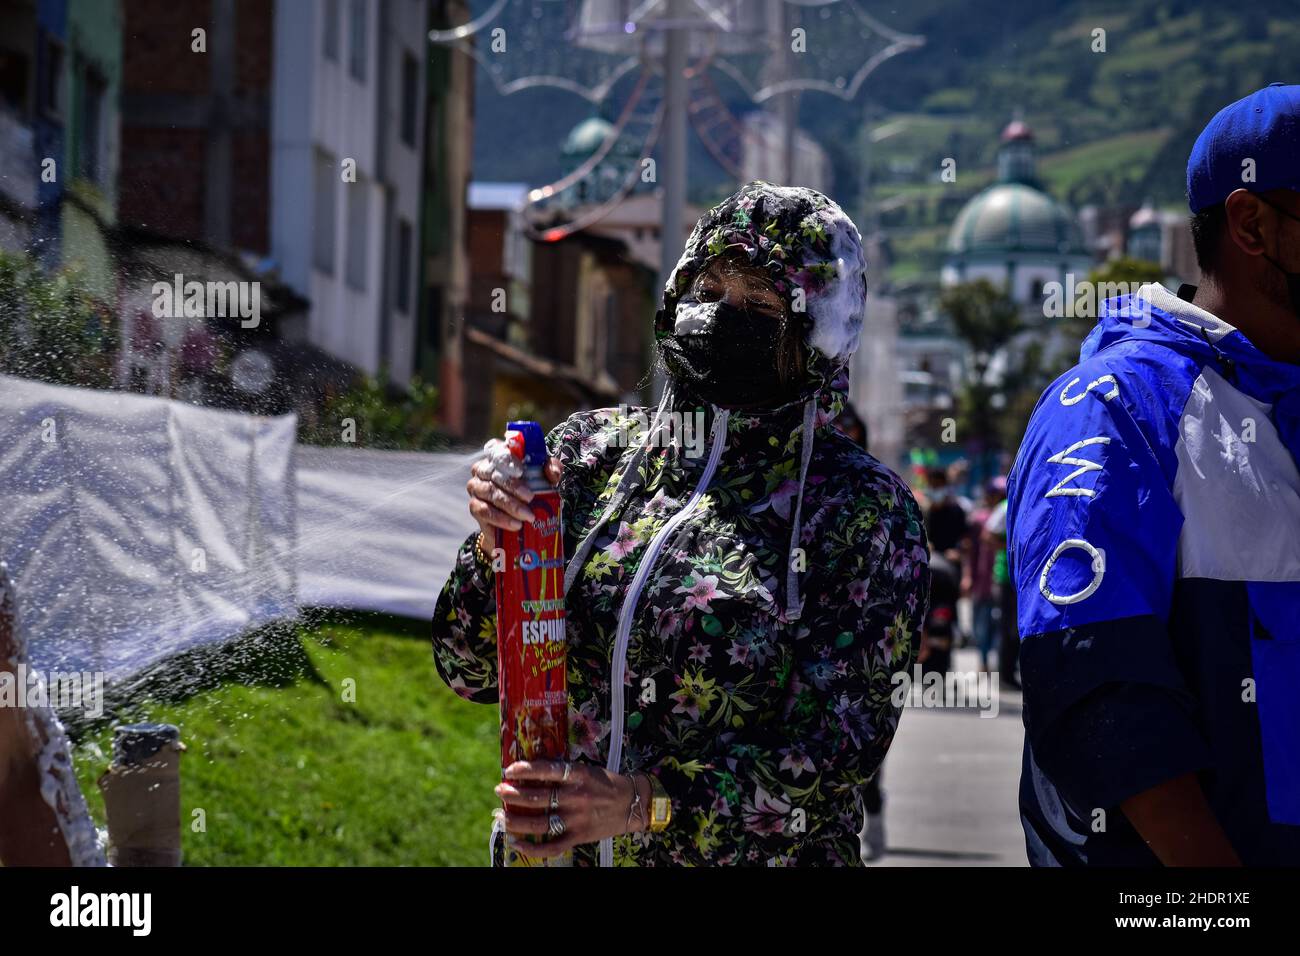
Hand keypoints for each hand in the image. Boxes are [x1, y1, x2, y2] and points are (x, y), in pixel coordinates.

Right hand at [466, 438, 561, 541]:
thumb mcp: (545, 477)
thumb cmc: (530, 490)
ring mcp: (476, 487)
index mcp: (498, 456)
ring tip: (528, 516)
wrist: (517, 520)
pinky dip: (501, 518)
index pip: (496, 449)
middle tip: (531, 498)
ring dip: (510, 505)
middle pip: (495, 473)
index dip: (507, 458)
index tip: (521, 470)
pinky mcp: (474, 506)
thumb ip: (552, 468)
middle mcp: (483, 468)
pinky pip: (485, 511)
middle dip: (514, 486)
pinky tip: (516, 524)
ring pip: (490, 493)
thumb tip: (552, 472)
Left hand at [495, 759, 648, 858]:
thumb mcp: (586, 770)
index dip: (525, 770)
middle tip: (500, 790)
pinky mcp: (578, 837)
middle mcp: (575, 797)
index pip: (546, 770)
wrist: (632, 804)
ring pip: (538, 824)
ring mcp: (576, 819)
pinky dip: (531, 847)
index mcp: (578, 775)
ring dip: (515, 820)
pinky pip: (550, 847)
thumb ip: (562, 772)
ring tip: (501, 816)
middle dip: (513, 794)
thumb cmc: (605, 784)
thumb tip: (531, 772)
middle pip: (536, 798)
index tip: (509, 769)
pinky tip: (515, 842)